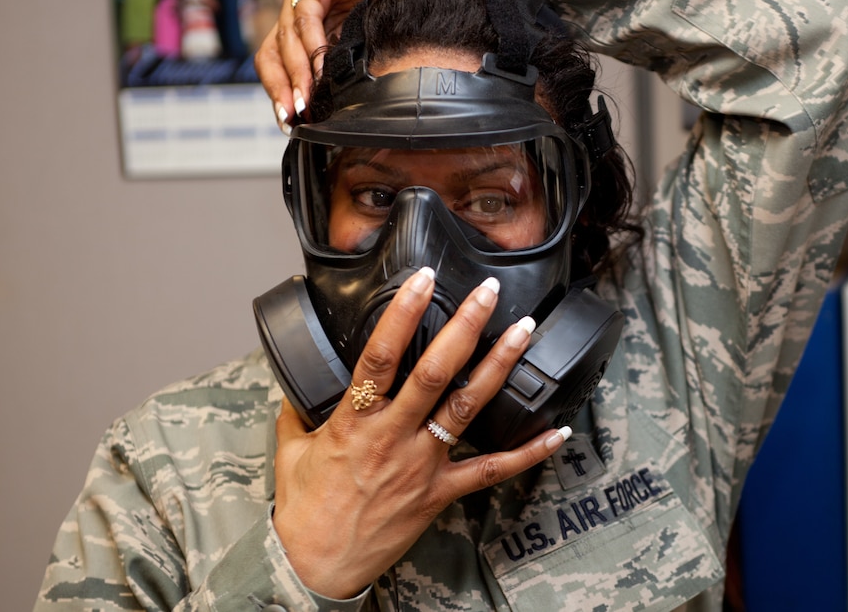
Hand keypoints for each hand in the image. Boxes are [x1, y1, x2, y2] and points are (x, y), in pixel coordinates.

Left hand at [253, 0, 440, 131]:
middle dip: (281, 88)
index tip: (290, 121)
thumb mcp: (359, 51)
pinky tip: (322, 69)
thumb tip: (318, 109)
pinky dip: (312, 47)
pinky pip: (305, 18)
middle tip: (294, 115)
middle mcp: (298, 4)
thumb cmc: (401, 13)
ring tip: (307, 100)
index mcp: (306, 23)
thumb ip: (336, 69)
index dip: (280, 92)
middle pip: (271, 52)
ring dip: (296, 73)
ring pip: (284, 39)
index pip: (277, 61)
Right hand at [272, 268, 569, 598]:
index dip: (403, 314)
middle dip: (465, 327)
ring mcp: (421, 465)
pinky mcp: (439, 493)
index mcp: (354, 421)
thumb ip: (296, 410)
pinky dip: (527, 453)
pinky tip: (557, 432)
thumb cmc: (304, 510)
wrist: (315, 567)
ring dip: (498, 367)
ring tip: (523, 332)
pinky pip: (490, 471)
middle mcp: (393, 437)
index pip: (381, 356)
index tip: (423, 280)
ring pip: (467, 408)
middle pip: (435, 372)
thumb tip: (296, 380)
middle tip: (488, 292)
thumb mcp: (289, 450)